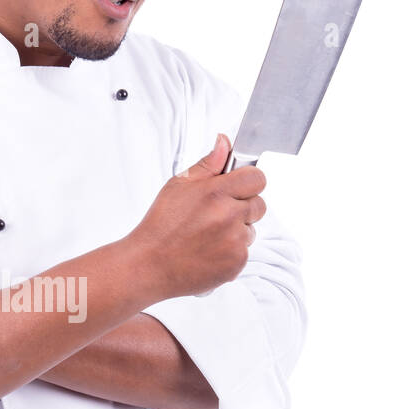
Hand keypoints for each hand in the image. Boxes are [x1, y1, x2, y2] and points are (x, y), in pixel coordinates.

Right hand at [127, 133, 266, 299]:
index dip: (247, 181)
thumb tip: (224, 142)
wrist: (149, 265)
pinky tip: (209, 250)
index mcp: (216, 193)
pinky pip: (244, 251)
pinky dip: (231, 251)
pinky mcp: (236, 263)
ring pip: (251, 230)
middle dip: (243, 207)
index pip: (257, 177)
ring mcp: (235, 242)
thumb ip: (207, 164)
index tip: (237, 187)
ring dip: (237, 230)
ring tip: (208, 235)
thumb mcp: (178, 186)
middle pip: (259, 205)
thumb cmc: (161, 226)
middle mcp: (229, 216)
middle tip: (217, 214)